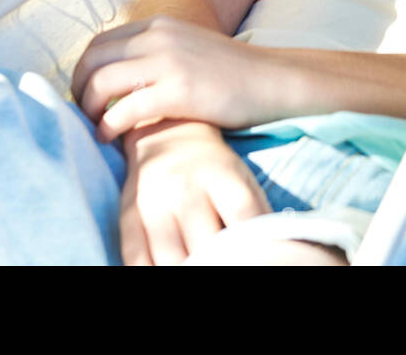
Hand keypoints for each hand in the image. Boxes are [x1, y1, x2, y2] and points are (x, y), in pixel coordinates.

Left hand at [71, 14, 273, 142]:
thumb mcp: (189, 47)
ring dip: (88, 108)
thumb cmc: (233, 73)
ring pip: (100, 81)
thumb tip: (122, 74)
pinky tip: (110, 138)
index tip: (87, 95)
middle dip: (78, 88)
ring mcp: (168, 62)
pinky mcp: (178, 91)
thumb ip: (157, 53)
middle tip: (84, 114)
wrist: (274, 81)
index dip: (84, 70)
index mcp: (159, 25)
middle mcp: (158, 36)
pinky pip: (124, 109)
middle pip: (91, 59)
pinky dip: (108, 126)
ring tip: (94, 127)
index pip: (99, 42)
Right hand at [119, 119, 271, 265]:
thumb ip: (257, 210)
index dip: (254, 242)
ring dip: (186, 269)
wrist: (166, 133)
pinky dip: (149, 271)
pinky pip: (136, 257)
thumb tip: (277, 243)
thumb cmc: (214, 166)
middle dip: (220, 262)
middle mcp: (184, 188)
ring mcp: (152, 204)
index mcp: (219, 174)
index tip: (263, 256)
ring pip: (170, 257)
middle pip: (205, 242)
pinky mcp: (128, 216)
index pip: (242, 214)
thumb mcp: (242, 177)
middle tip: (228, 265)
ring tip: (201, 269)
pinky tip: (166, 271)